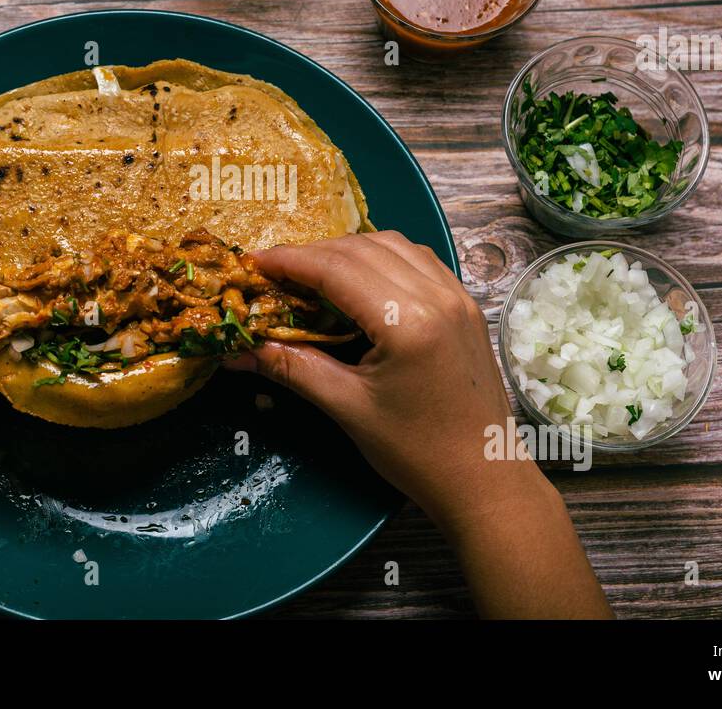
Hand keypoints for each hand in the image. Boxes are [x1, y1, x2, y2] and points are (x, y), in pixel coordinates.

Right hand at [225, 231, 610, 617]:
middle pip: (362, 248)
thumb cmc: (416, 451)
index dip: (291, 260)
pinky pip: (419, 260)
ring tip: (314, 272)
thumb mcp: (347, 408)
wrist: (484, 478)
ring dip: (349, 250)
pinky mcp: (466, 305)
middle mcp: (437, 295)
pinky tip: (361, 280)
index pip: (337, 269)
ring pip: (394, 245)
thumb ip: (292, 368)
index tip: (255, 263)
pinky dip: (383, 258)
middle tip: (276, 271)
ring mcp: (457, 296)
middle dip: (314, 253)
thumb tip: (237, 351)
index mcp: (407, 321)